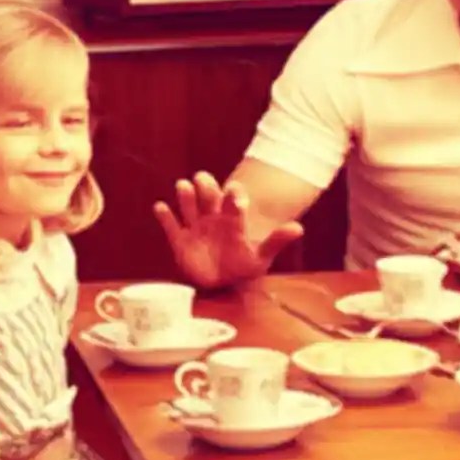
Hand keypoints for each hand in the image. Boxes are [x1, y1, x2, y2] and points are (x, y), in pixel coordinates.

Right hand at [153, 172, 303, 288]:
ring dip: (185, 197)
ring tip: (183, 186)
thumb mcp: (261, 255)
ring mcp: (195, 227)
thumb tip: (298, 228)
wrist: (223, 280)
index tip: (236, 194)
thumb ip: (276, 240)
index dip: (234, 195)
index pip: (233, 200)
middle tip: (202, 179)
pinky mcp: (180, 240)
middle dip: (206, 187)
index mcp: (232, 217)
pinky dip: (165, 217)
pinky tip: (160, 207)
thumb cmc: (243, 263)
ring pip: (188, 206)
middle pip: (207, 195)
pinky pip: (171, 226)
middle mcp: (212, 217)